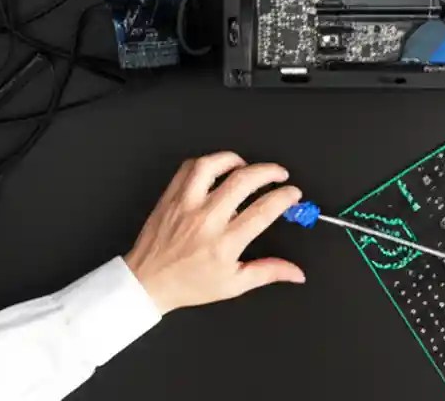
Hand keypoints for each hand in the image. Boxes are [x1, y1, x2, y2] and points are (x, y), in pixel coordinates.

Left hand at [123, 152, 304, 313]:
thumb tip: (297, 273)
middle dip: (269, 171)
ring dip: (235, 160)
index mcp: (224, 244)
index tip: (293, 193)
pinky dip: (208, 162)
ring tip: (247, 165)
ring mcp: (186, 205)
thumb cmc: (189, 285)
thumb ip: (268, 272)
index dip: (284, 197)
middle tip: (279, 174)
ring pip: (213, 166)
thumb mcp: (234, 285)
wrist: (147, 282)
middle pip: (243, 181)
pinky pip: (189, 168)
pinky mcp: (171, 197)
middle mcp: (206, 220)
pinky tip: (218, 168)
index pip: (263, 211)